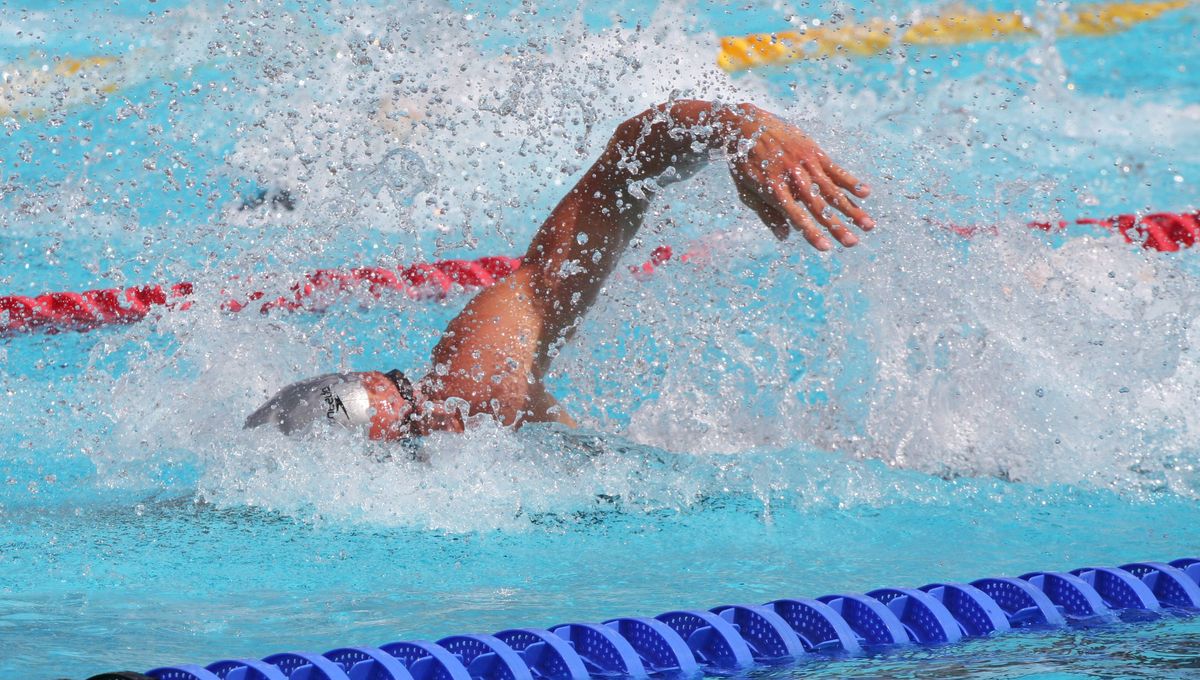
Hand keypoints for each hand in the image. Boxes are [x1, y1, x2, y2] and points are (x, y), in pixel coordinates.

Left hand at [725, 105, 872, 250]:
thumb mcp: (747, 191)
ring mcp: (805, 164)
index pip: (797, 216)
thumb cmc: (744, 164)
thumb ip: (767, 214)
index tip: (826, 249)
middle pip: (819, 206)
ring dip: (852, 209)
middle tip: (853, 243)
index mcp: (774, 190)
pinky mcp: (814, 152)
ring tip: (868, 225)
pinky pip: (835, 169)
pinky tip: (866, 193)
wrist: (744, 125)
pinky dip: (851, 181)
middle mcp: (793, 177)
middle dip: (837, 226)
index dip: (812, 233)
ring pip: (832, 190)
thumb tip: (785, 237)